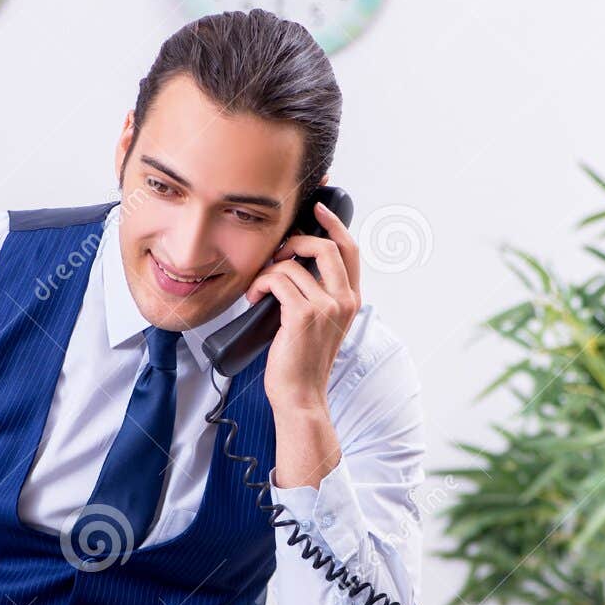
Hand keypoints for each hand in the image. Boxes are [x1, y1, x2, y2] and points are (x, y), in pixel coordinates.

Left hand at [244, 200, 360, 415]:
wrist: (301, 395)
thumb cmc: (303, 362)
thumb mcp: (320, 324)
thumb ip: (318, 294)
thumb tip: (294, 263)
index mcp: (351, 300)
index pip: (350, 250)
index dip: (334, 224)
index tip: (318, 209)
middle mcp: (344, 301)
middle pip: (326, 246)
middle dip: (296, 240)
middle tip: (276, 252)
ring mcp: (326, 307)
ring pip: (293, 264)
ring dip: (268, 270)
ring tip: (258, 288)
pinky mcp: (303, 315)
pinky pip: (278, 280)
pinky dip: (260, 284)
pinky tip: (253, 298)